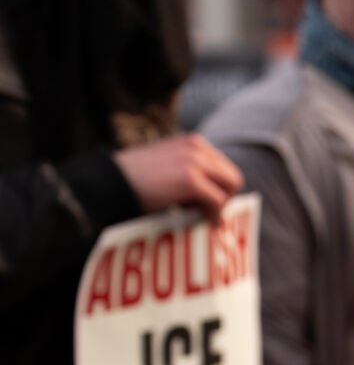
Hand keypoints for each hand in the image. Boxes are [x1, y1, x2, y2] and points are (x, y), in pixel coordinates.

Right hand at [112, 134, 243, 222]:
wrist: (110, 182)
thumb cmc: (137, 180)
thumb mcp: (170, 168)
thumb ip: (193, 173)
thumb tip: (219, 196)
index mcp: (193, 142)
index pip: (225, 168)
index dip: (220, 190)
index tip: (206, 205)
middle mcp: (196, 147)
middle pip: (233, 179)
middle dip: (224, 199)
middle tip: (205, 213)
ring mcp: (194, 161)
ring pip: (229, 190)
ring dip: (218, 207)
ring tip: (198, 216)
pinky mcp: (190, 179)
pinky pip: (217, 202)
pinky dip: (213, 215)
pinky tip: (201, 221)